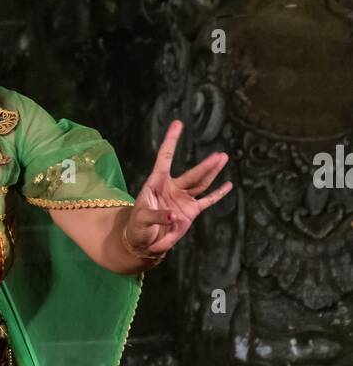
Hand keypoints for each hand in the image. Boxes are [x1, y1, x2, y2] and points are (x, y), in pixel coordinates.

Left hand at [127, 119, 232, 255]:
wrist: (143, 241)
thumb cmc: (138, 227)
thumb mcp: (142, 220)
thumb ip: (157, 216)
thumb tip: (174, 216)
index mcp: (156, 183)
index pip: (164, 158)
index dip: (171, 141)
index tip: (178, 124)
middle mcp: (171, 187)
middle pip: (192, 174)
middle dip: (206, 166)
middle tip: (220, 155)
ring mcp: (182, 199)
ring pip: (201, 184)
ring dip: (213, 172)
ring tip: (223, 158)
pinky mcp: (190, 212)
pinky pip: (206, 201)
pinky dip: (218, 194)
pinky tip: (228, 185)